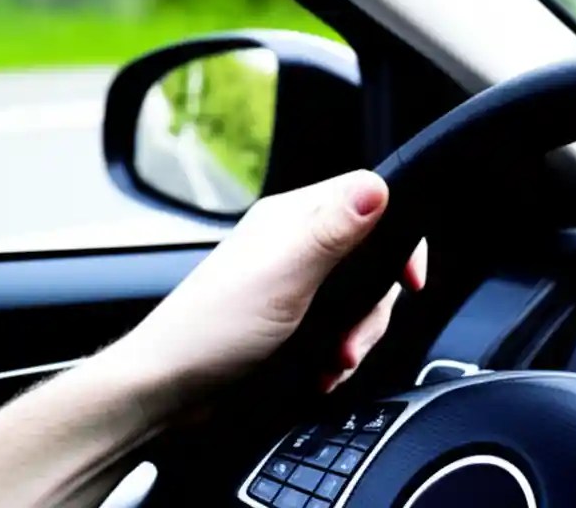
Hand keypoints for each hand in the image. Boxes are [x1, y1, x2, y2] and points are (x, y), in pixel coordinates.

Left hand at [107, 169, 424, 404]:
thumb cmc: (210, 331)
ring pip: (361, 301)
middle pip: (374, 261)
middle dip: (374, 307)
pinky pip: (341, 330)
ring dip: (357, 337)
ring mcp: (296, 284)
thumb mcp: (284, 275)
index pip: (370, 201)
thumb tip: (378, 185)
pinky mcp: (294, 321)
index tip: (408, 279)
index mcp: (294, 218)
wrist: (167, 391)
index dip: (399, 239)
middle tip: (353, 337)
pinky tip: (322, 371)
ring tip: (333, 361)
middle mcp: (297, 245)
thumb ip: (334, 230)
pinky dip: (339, 355)